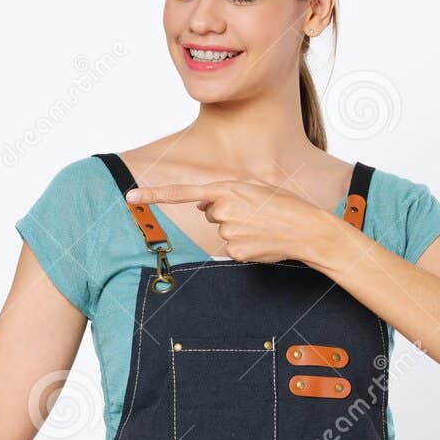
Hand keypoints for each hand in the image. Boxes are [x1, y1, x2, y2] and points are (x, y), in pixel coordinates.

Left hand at [123, 180, 345, 265]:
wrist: (308, 230)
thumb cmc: (286, 207)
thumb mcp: (256, 191)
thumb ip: (226, 196)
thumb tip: (203, 208)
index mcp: (228, 188)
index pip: (183, 192)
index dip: (154, 195)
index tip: (131, 197)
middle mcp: (224, 209)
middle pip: (210, 213)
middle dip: (227, 212)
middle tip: (254, 213)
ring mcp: (229, 232)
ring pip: (221, 230)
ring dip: (238, 228)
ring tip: (262, 226)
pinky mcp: (235, 251)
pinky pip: (230, 249)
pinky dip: (244, 246)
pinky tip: (261, 241)